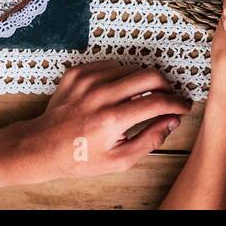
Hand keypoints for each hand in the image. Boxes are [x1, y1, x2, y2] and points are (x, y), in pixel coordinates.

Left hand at [0, 61, 192, 183]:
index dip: (177, 103)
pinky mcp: (78, 72)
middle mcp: (100, 95)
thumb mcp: (119, 160)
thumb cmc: (79, 157)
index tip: (184, 106)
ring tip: (136, 99)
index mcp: (112, 119)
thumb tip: (172, 121)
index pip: (158, 102)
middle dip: (165, 86)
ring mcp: (87, 81)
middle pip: (150, 75)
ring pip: (132, 68)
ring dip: (141, 82)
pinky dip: (120, 76)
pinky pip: (111, 65)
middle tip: (165, 98)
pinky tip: (114, 93)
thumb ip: (150, 139)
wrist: (41, 146)